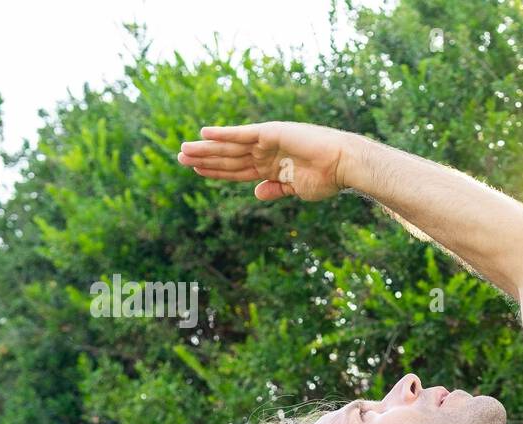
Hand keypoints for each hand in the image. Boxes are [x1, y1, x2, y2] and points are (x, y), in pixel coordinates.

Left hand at [177, 122, 354, 201]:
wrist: (343, 165)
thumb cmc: (327, 179)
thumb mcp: (297, 189)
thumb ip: (276, 189)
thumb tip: (257, 193)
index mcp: (271, 168)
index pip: (237, 170)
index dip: (216, 171)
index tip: (196, 171)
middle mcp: (265, 153)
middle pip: (228, 158)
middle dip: (204, 158)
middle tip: (180, 158)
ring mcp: (267, 142)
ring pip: (229, 147)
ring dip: (206, 149)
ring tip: (184, 151)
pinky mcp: (270, 132)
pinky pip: (241, 134)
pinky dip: (223, 133)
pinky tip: (204, 134)